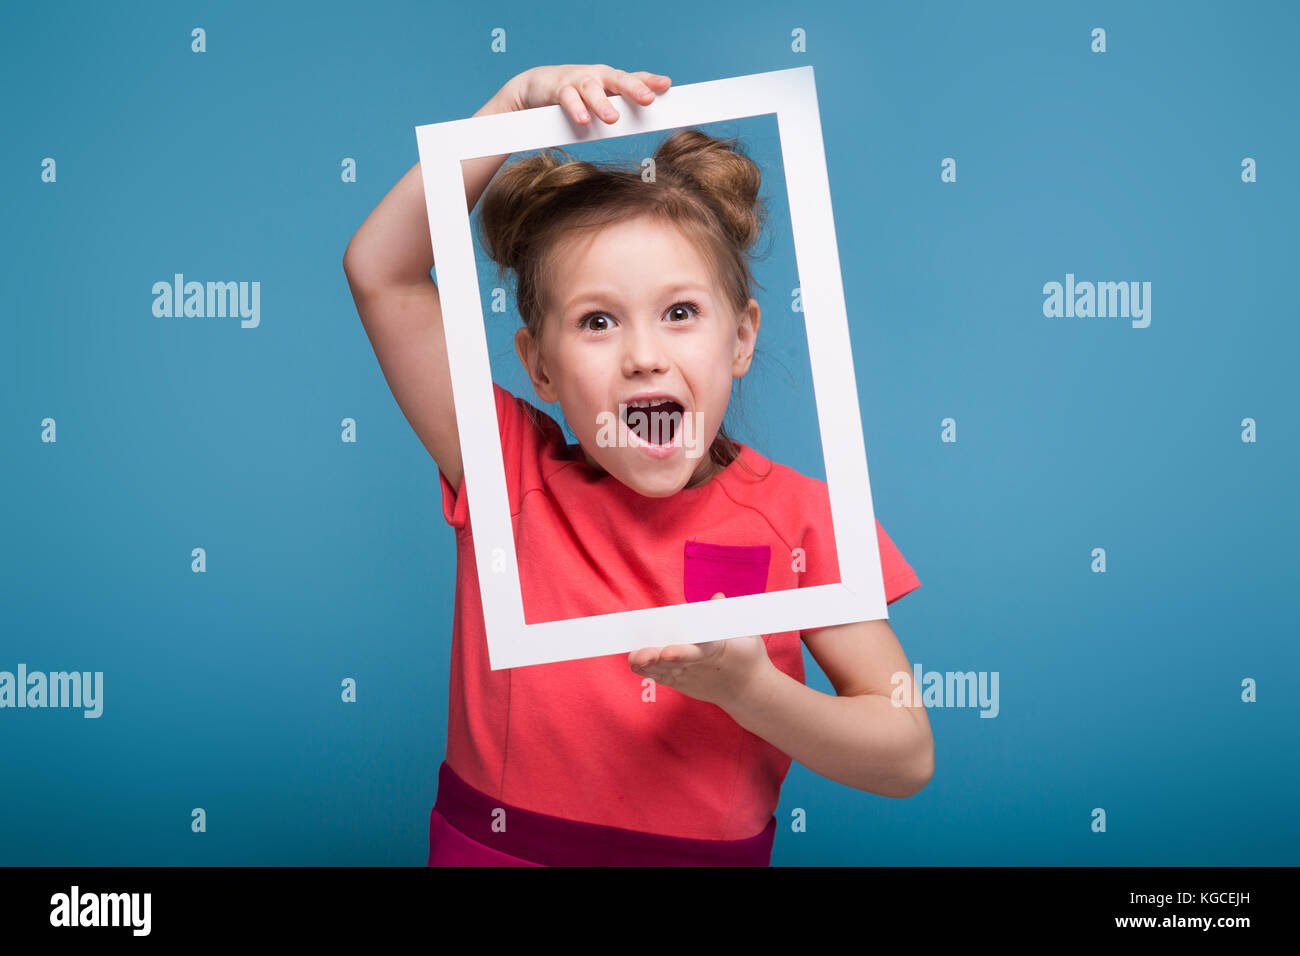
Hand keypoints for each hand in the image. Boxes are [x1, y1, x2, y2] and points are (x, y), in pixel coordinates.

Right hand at [494, 64, 671, 124]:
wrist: (538, 86)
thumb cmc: (577, 95)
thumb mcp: (601, 100)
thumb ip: (620, 108)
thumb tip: (647, 121)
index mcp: (611, 81)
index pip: (633, 79)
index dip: (649, 81)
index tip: (666, 85)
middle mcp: (598, 77)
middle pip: (618, 79)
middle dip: (634, 88)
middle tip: (648, 100)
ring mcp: (578, 81)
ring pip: (592, 90)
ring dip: (603, 104)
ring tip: (613, 119)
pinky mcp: (559, 89)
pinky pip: (568, 98)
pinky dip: (576, 108)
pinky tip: (583, 119)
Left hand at [629, 593, 771, 708]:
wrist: (751, 692)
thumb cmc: (748, 657)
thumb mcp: (747, 635)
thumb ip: (729, 615)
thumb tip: (717, 597)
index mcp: (719, 652)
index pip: (700, 652)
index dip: (682, 653)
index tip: (668, 651)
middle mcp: (702, 668)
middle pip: (676, 663)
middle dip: (657, 659)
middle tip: (640, 654)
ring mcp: (691, 678)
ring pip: (666, 671)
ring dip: (649, 664)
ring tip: (633, 657)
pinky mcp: (684, 683)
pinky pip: (663, 677)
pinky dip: (649, 671)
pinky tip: (635, 662)